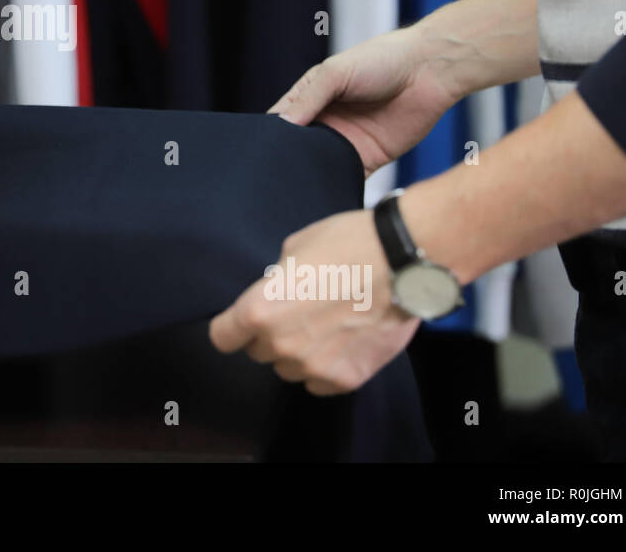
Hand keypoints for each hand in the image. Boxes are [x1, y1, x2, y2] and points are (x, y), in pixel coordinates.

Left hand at [208, 210, 419, 394]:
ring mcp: (314, 366)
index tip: (241, 323)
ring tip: (325, 327)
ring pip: (290, 369)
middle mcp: (282, 345)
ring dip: (299, 353)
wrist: (403, 263)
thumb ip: (277, 278)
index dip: (231, 328)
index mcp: (260, 310)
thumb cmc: (347, 244)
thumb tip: (277, 289)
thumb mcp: (295, 247)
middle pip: (258, 353)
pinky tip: (344, 342)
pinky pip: (320, 382)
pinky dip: (327, 367)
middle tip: (297, 313)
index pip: (222, 337)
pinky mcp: (346, 379)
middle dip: (270, 335)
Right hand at [269, 27, 461, 175]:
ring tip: (294, 188)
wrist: (430, 71)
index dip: (268, 136)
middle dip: (286, 160)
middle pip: (297, 148)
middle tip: (272, 176)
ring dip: (309, 175)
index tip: (256, 152)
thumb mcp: (335, 72)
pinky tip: (325, 192)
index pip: (280, 121)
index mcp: (312, 97)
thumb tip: (280, 127)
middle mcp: (326, 121)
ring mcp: (346, 142)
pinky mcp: (369, 158)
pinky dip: (337, 185)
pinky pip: (348, 177)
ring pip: (319, 165)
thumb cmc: (382, 59)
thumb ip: (308, 99)